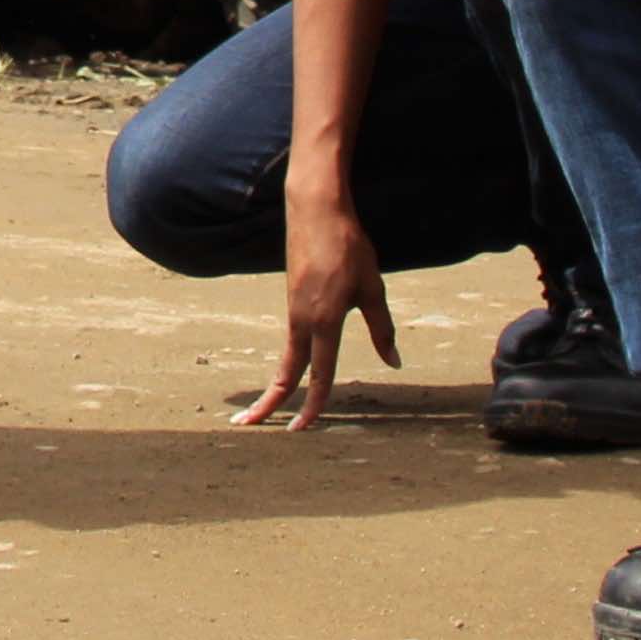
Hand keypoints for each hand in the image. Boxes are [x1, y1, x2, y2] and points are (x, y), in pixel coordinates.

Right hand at [231, 181, 396, 428]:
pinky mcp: (292, 299)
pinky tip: (291, 371)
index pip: (320, 374)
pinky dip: (287, 362)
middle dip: (268, 403)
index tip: (302, 430)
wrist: (314, 209)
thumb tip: (394, 362)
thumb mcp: (372, 288)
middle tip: (247, 427)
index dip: (314, 405)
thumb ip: (382, 328)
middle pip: (285, 372)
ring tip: (262, 408)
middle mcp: (301, 321)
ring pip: (286, 357)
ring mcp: (293, 310)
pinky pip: (291, 339)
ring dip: (276, 385)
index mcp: (323, 321)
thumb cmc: (348, 246)